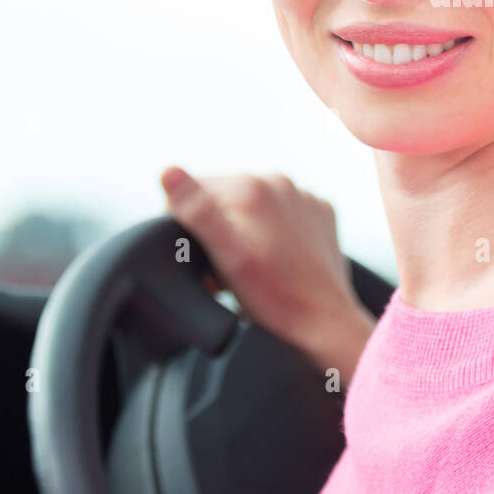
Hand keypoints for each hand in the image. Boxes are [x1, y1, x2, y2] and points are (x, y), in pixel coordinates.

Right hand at [159, 167, 375, 382]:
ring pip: (254, 204)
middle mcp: (281, 182)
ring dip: (243, 227)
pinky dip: (272, 230)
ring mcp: (304, 197)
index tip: (198, 253)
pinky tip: (273, 259)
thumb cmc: (275, 297)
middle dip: (217, 225)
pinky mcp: (320, 213)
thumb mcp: (226, 257)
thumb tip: (168, 171)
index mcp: (252, 187)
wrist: (325, 322)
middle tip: (222, 266)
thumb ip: (197, 212)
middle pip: (226, 196)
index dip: (187, 222)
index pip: (196, 188)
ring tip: (247, 266)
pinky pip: (282, 213)